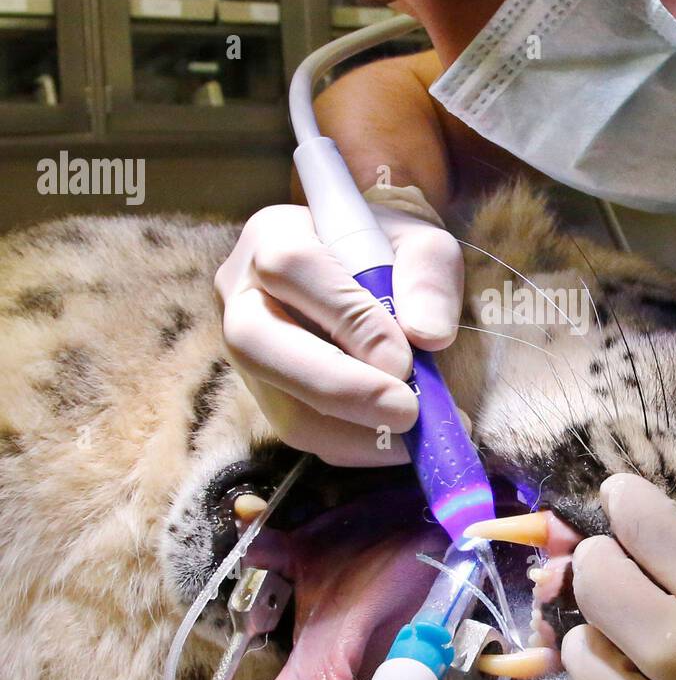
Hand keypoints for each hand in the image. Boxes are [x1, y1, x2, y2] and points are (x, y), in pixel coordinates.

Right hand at [214, 187, 462, 465]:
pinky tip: (399, 443)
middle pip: (259, 343)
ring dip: (354, 431)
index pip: (293, 268)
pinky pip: (300, 433)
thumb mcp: (421, 244)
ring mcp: (246, 351)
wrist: (367, 273)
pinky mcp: (265, 395)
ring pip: (279, 403)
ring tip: (418, 437)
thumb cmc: (391, 253)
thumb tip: (429, 336)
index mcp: (273, 234)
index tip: (405, 359)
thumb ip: (429, 278)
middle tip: (407, 413)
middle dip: (337, 387)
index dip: (348, 318)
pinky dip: (355, 445)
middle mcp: (242, 292)